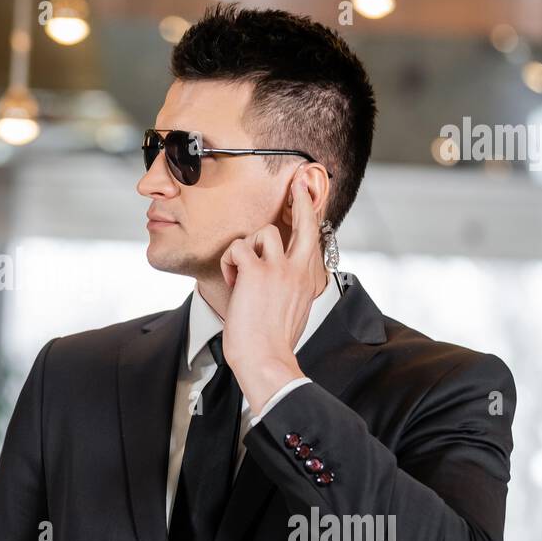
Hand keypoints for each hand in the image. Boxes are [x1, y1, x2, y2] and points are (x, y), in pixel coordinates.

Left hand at [218, 175, 327, 413]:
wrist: (266, 359)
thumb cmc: (273, 342)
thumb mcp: (292, 311)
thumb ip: (290, 289)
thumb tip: (280, 280)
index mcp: (308, 281)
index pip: (312, 240)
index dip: (310, 216)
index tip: (308, 196)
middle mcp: (299, 270)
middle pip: (305, 222)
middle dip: (301, 198)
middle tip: (297, 181)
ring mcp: (279, 268)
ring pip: (263, 232)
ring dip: (245, 249)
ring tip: (239, 275)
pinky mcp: (256, 271)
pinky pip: (238, 248)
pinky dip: (229, 263)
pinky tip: (232, 282)